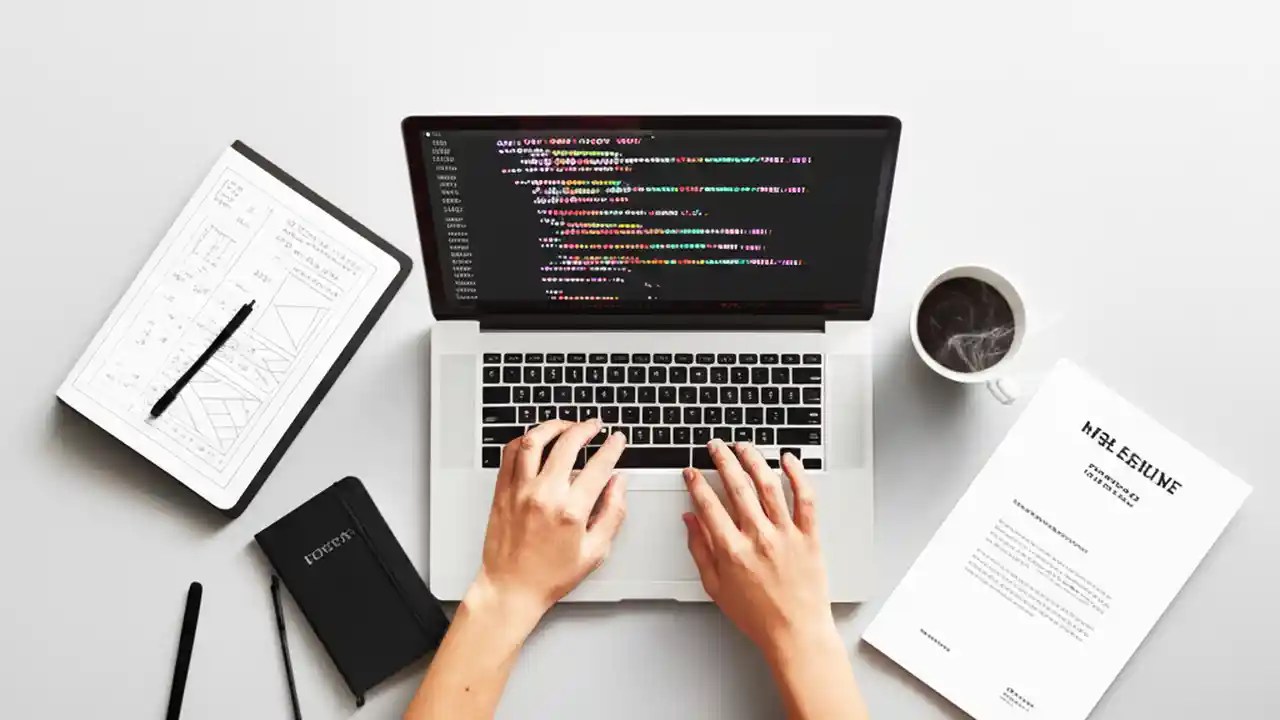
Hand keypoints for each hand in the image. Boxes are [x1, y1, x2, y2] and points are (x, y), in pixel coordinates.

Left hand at [469, 419, 627, 627]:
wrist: (511, 588)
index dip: (612, 447)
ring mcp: (519, 490)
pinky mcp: (502, 492)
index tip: (617, 439)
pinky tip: (535, 440)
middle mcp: (544, 495)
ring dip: (554, 426)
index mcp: (571, 511)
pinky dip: (524, 440)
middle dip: (586, 429)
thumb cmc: (550, 576)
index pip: (598, 466)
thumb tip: (619, 484)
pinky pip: (510, 454)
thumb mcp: (595, 551)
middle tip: (594, 426)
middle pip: (568, 444)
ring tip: (566, 425)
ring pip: (534, 441)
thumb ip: (613, 513)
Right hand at [683, 440, 835, 660]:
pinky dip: (797, 475)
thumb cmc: (757, 616)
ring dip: (753, 459)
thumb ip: (700, 550)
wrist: (795, 632)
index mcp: (732, 550)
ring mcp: (785, 534)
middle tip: (715, 447)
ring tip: (743, 446)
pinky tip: (788, 460)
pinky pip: (805, 498)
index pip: (709, 504)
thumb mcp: (715, 586)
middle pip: (737, 486)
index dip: (696, 483)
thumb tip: (689, 521)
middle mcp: (758, 537)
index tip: (691, 472)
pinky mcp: (809, 536)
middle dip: (722, 460)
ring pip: (768, 484)